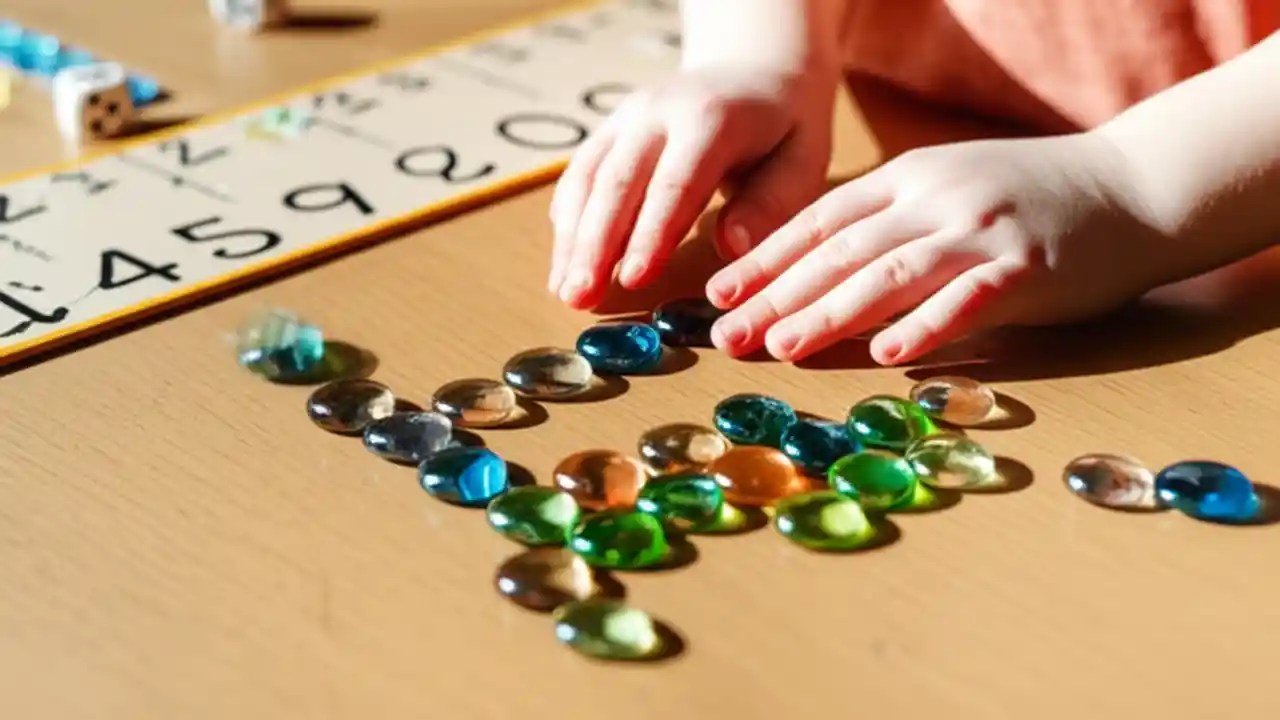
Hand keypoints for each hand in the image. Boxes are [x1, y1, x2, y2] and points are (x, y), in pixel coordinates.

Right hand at [547, 65, 836, 308]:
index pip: (675, 182)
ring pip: (587, 180)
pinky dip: (567, 220)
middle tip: (580, 298)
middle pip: (617, 182)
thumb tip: (731, 247)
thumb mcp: (802, 160)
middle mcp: (658, 111)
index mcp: (711, 118)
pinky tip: (564, 261)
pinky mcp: (608, 131)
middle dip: (595, 245)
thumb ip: (770, 203)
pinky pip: (578, 175)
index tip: (635, 280)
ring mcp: (626, 118)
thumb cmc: (783, 129)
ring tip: (565, 292)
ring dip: (572, 240)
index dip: (652, 234)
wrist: (754, 71)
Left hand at [705, 131, 1178, 364]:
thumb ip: (887, 228)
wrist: (1136, 186)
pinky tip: (888, 355)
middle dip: (776, 295)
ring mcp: (982, 229)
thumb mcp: (946, 192)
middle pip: (840, 251)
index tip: (716, 295)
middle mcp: (936, 197)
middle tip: (725, 335)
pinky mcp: (1028, 265)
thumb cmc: (1028, 200)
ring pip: (890, 273)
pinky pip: (968, 299)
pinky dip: (925, 326)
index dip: (765, 259)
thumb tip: (814, 282)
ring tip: (782, 346)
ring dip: (831, 313)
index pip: (820, 222)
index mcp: (908, 179)